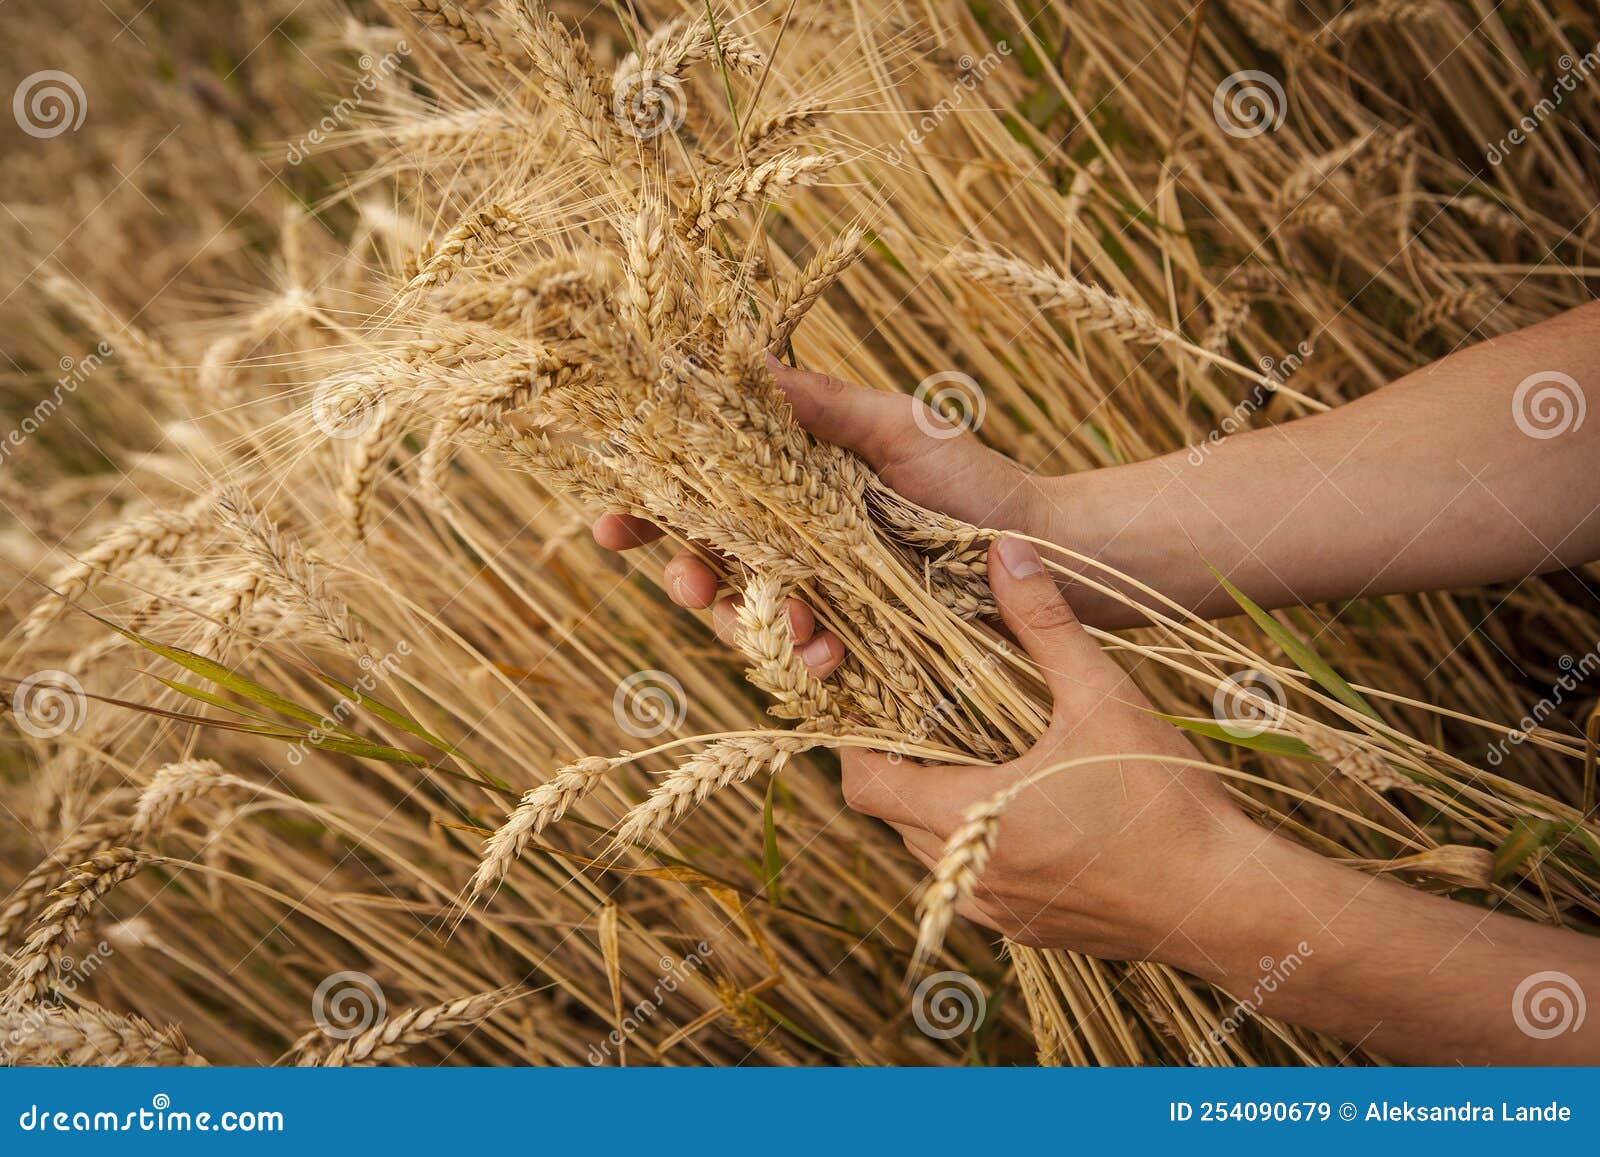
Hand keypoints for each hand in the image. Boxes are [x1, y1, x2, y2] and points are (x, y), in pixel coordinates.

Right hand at [593, 357, 1055, 674]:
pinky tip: (829, 656)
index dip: (649, 509)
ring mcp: (816, 595)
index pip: (700, 496)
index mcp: (788, 484)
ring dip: (745, 626)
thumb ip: (818, 402)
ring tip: (786, 625)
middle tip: (690, 579)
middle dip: (685, 574)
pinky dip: (804, 659)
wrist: (1035, 547)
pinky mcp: (849, 643)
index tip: (613, 520)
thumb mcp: (894, 425)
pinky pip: (801, 659)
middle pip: (706, 562)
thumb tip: (741, 359)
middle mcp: (792, 541)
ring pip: (745, 618)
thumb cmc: (968, 477)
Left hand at [840, 534, 1254, 960]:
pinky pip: (974, 883)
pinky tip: (1023, 805)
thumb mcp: (1102, 698)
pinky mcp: (1032, 929)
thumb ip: (1045, 623)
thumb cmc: (1164, 801)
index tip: (876, 701)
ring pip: (930, 853)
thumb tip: (1004, 550)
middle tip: (926, 713)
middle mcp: (967, 878)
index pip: (863, 784)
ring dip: (938, 804)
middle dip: (901, 765)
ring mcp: (998, 913)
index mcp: (965, 820)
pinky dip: (978, 842)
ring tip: (974, 751)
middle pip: (891, 817)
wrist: (1227, 903)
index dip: (857, 741)